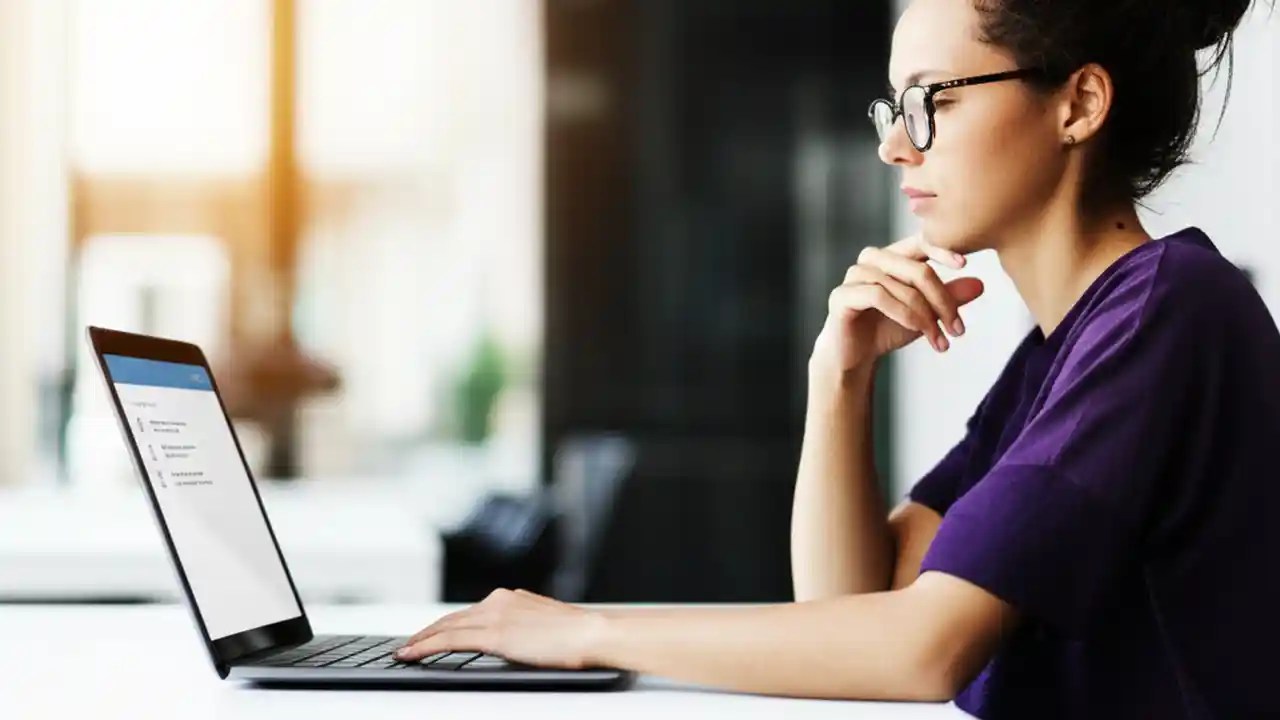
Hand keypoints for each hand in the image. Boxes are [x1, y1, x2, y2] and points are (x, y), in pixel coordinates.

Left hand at [395, 588, 607, 668]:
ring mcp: (495, 615)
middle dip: (427, 631)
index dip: (445, 625)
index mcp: (511, 598)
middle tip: (409, 644)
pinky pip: (450, 639)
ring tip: (405, 650)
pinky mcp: (494, 633)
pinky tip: (412, 653)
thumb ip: (524, 628)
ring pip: (446, 626)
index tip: (430, 634)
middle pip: (452, 618)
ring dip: (421, 639)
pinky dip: (426, 645)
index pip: (469, 613)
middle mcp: (499, 600)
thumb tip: (517, 640)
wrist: (592, 633)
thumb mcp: (545, 627)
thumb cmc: (578, 636)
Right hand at [811, 234, 984, 375]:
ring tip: (940, 340)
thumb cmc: (887, 329)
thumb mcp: (925, 314)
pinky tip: (916, 330)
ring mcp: (854, 276)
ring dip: (926, 316)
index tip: (964, 264)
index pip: (920, 242)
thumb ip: (948, 298)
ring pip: (902, 286)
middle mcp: (871, 260)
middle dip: (943, 301)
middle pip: (917, 269)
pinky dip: (903, 314)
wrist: (855, 357)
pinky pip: (878, 296)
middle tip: (958, 329)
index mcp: (892, 256)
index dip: (943, 250)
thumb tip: (980, 284)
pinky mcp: (842, 295)